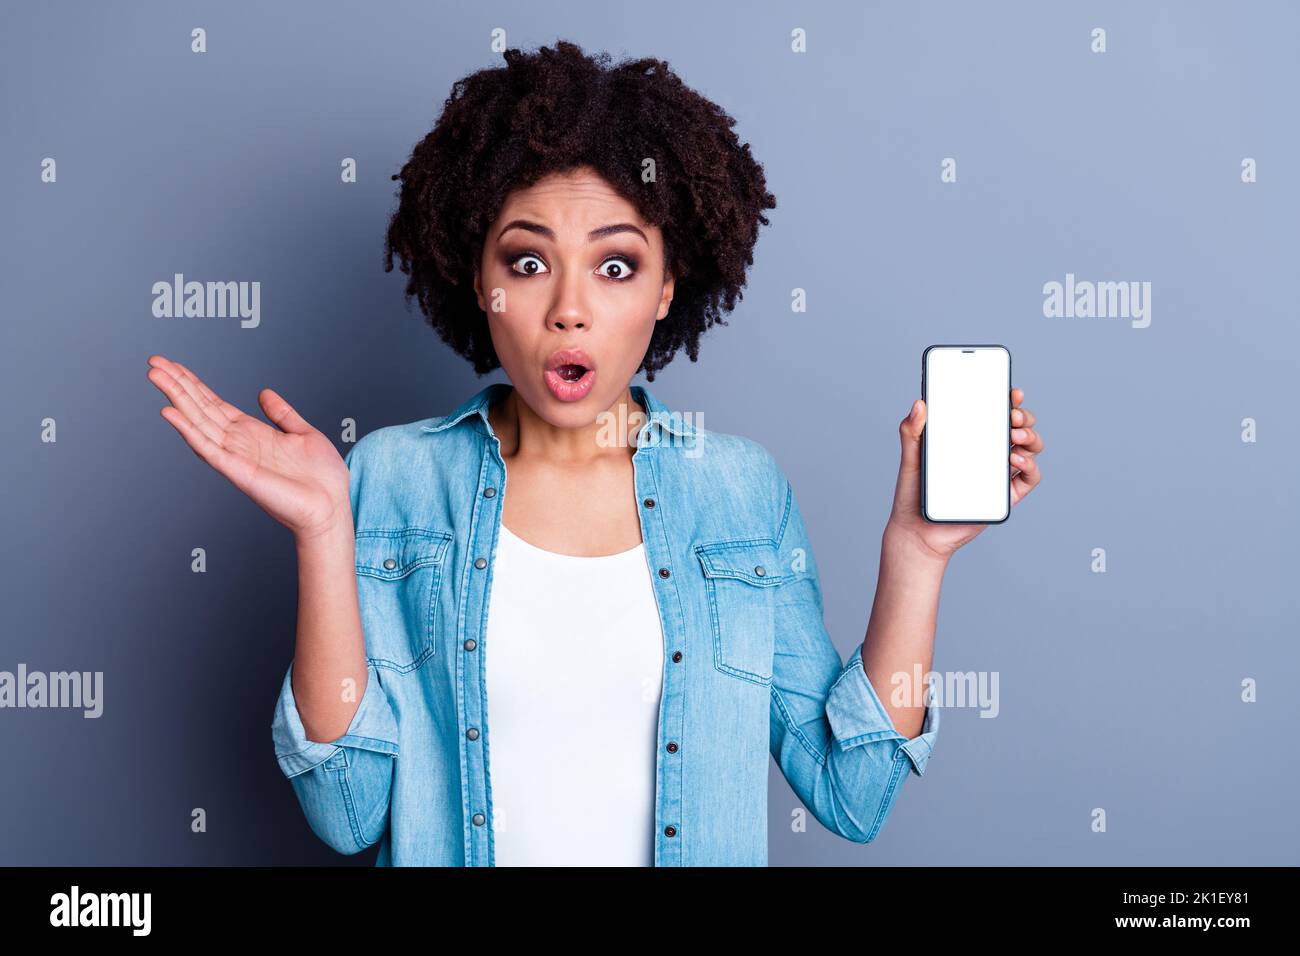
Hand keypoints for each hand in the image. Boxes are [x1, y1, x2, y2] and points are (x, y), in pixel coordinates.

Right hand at [147, 354, 351, 540]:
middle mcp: (239, 444)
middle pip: (200, 408)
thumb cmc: (322, 479)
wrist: (331, 508)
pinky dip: (188, 431)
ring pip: (198, 423)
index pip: (214, 403)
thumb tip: (265, 393)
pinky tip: (171, 414)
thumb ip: (282, 413)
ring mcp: (236, 457)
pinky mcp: (238, 472)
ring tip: (156, 376)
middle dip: (177, 384)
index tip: (174, 365)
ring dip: (177, 399)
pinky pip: (208, 449)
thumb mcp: (304, 434)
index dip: (194, 383)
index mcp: (253, 433)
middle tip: (154, 362)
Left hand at [885, 386, 1043, 561]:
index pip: (995, 412)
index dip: (1009, 399)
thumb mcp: (910, 456)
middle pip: (1019, 427)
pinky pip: (1030, 478)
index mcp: (970, 437)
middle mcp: (989, 452)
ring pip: (1030, 448)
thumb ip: (911, 430)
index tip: (1011, 391)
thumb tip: (919, 402)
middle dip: (1023, 415)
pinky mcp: (1006, 495)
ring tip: (1014, 436)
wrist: (917, 529)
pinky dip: (1030, 465)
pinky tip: (1014, 458)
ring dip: (1030, 436)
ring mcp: (999, 473)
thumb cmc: (914, 491)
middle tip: (1011, 414)